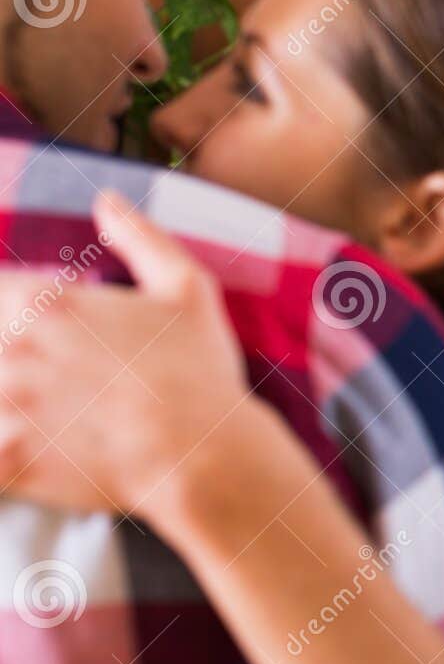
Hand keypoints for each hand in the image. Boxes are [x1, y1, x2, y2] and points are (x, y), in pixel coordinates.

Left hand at [0, 191, 253, 518]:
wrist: (205, 456)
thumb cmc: (198, 373)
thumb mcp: (186, 288)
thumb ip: (140, 237)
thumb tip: (107, 200)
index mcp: (42, 304)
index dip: (11, 309)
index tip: (38, 333)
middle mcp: (14, 350)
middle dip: (16, 361)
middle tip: (62, 379)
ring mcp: (7, 408)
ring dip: (11, 404)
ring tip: (56, 413)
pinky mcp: (13, 462)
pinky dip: (8, 454)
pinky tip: (32, 450)